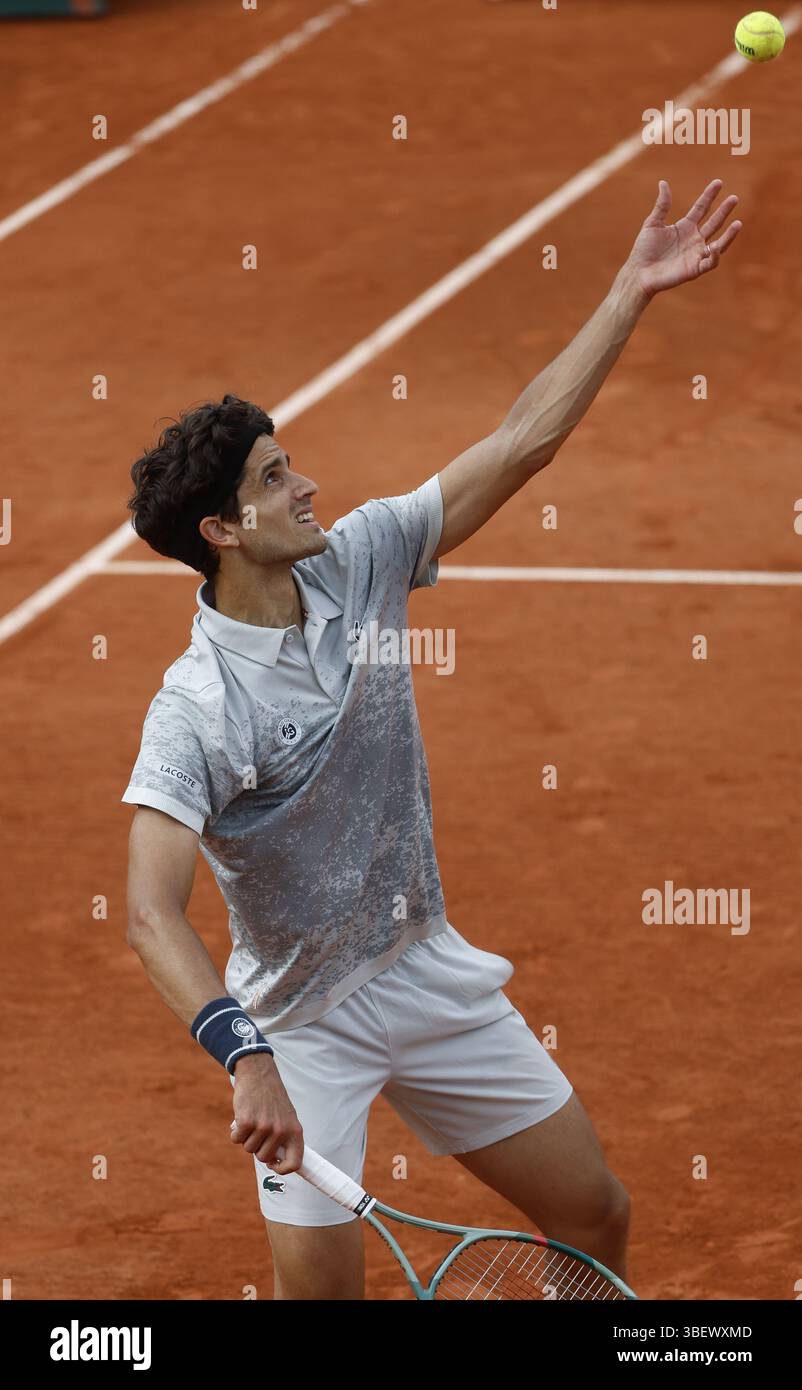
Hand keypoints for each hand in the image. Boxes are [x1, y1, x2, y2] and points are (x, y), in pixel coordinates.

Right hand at [229, 1053, 303, 1173]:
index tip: (273, 1164)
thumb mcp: (287, 1116)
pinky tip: (241, 1117)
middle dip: (258, 1147)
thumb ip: (284, 1138)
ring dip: (246, 1137)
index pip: (295, 1163)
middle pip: (263, 1157)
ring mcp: (264, 1127)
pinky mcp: (247, 1122)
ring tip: (252, 1119)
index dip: (283, 1169)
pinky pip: (236, 1139)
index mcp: (295, 1131)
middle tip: (258, 1130)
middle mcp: (281, 1131)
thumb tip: (275, 1161)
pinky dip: (236, 1132)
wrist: (259, 1074)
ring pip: (249, 1149)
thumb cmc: (272, 1098)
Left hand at [625, 179, 742, 300]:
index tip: (718, 182)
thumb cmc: (644, 250)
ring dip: (729, 235)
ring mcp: (696, 254)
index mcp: (685, 227)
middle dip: (724, 211)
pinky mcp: (695, 269)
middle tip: (734, 198)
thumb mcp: (652, 224)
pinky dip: (715, 255)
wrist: (639, 273)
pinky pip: (710, 262)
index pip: (701, 208)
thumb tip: (663, 183)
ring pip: (719, 243)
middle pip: (714, 223)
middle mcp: (694, 239)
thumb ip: (661, 205)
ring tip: (738, 223)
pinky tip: (717, 246)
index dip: (709, 196)